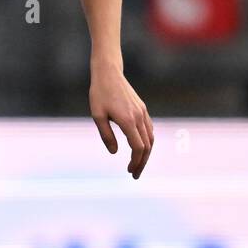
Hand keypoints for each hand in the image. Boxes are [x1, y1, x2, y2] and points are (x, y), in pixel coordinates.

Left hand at [89, 64, 152, 178]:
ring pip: (150, 138)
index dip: (135, 161)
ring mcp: (142, 112)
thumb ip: (106, 135)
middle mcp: (139, 117)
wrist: (108, 73)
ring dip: (146, 154)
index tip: (129, 171)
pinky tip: (141, 148)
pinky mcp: (142, 109)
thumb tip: (114, 152)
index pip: (138, 147)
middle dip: (142, 162)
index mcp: (128, 120)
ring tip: (138, 164)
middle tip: (135, 174)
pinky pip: (149, 129)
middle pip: (147, 146)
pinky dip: (147, 142)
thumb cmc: (99, 94)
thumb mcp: (97, 116)